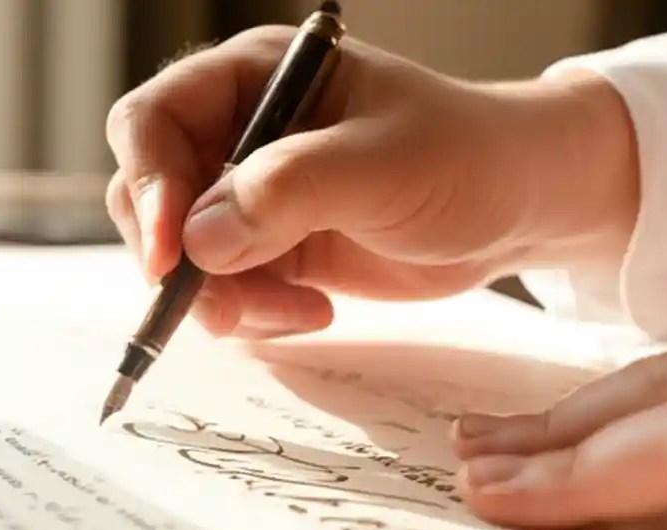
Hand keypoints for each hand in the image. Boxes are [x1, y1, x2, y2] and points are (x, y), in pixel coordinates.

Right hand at [105, 28, 638, 337]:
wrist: (519, 207)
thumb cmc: (466, 157)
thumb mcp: (383, 165)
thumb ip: (289, 190)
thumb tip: (198, 240)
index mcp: (254, 78)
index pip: (153, 121)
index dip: (147, 183)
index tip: (171, 253)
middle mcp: (237, 133)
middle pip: (149, 194)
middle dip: (176, 257)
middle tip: (220, 304)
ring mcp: (247, 195)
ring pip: (180, 256)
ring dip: (219, 297)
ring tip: (291, 311)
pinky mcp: (266, 248)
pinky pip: (220, 290)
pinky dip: (251, 314)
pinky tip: (311, 312)